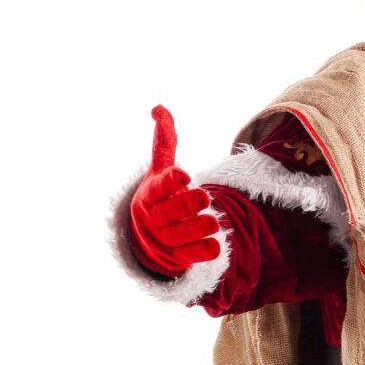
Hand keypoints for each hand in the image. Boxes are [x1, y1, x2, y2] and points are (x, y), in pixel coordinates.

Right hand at [129, 105, 220, 275]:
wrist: (148, 237)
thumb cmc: (159, 195)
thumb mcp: (160, 168)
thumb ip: (164, 141)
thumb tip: (159, 107)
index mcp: (150, 194)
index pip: (159, 187)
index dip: (170, 181)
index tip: (184, 175)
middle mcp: (155, 217)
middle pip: (170, 212)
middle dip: (186, 205)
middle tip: (204, 197)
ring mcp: (165, 239)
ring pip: (180, 235)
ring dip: (197, 230)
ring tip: (214, 223)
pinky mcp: (177, 257)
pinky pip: (189, 256)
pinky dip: (201, 252)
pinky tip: (216, 247)